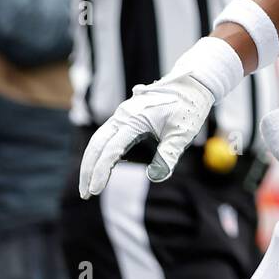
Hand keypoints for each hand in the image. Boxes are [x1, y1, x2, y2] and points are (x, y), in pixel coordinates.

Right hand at [78, 74, 213, 197]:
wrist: (193, 84)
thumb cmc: (190, 107)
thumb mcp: (183, 133)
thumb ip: (169, 155)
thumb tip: (155, 178)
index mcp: (135, 118)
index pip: (111, 149)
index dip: (101, 172)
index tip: (95, 191)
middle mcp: (123, 114)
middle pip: (96, 145)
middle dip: (87, 170)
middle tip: (84, 195)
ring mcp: (123, 114)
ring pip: (98, 139)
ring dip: (91, 162)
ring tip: (89, 186)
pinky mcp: (126, 116)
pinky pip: (108, 135)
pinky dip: (101, 153)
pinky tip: (103, 169)